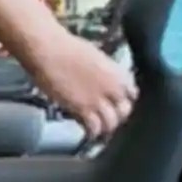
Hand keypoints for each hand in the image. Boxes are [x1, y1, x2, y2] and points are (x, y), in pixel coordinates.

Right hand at [18, 30, 136, 139]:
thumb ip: (105, 74)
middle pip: (124, 112)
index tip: (116, 105)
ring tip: (97, 130)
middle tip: (106, 120)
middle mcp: (114, 88)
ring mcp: (99, 100)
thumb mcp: (97, 59)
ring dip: (104, 128)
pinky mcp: (83, 109)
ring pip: (111, 124)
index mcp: (119, 73)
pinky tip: (87, 132)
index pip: (132, 94)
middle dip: (117, 117)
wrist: (49, 50)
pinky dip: (91, 133)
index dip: (124, 101)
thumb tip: (103, 84)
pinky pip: (94, 128)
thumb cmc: (69, 48)